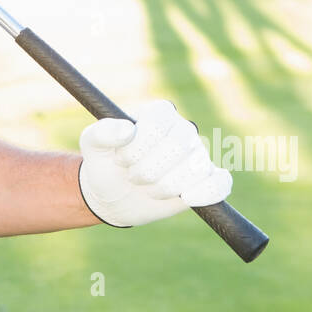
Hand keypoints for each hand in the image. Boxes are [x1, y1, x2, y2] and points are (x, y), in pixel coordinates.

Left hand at [77, 99, 231, 227]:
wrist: (113, 193)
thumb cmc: (105, 163)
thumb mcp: (92, 145)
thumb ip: (102, 132)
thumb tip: (127, 129)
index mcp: (159, 114)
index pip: (161, 122)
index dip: (140, 146)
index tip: (121, 160)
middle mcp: (183, 130)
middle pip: (179, 146)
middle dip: (149, 169)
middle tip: (132, 176)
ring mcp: (197, 155)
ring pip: (196, 168)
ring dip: (165, 186)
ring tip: (148, 187)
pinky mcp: (205, 180)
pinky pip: (219, 183)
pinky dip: (206, 193)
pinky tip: (185, 197)